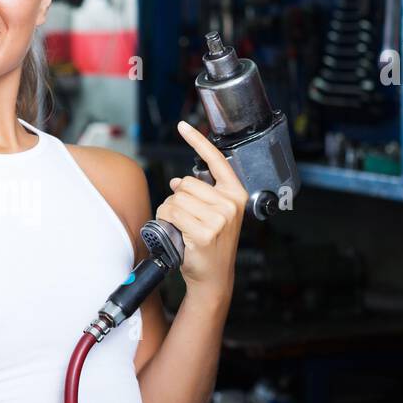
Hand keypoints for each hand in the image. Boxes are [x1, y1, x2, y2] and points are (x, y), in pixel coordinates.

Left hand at [155, 119, 247, 298]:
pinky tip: (177, 232)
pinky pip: (172, 213)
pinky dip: (166, 220)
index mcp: (235, 194)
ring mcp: (218, 218)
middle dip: (178, 198)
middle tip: (186, 219)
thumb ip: (200, 194)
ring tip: (182, 227)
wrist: (213, 276)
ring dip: (170, 211)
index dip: (198, 141)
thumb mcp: (214, 214)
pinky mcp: (204, 232)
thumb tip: (177, 181)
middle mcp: (230, 204)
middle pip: (187, 183)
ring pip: (176, 198)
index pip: (216, 160)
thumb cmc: (211, 244)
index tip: (183, 126)